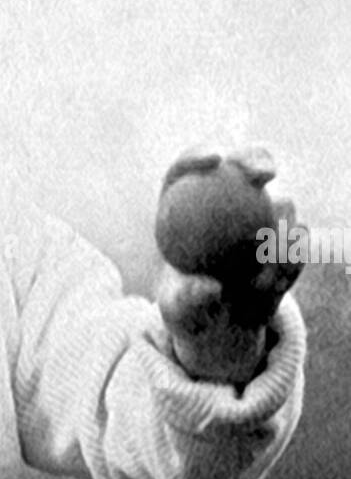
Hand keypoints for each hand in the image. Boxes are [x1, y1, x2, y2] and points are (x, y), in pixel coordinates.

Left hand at [155, 145, 303, 386]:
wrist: (219, 325)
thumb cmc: (186, 311)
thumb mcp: (179, 312)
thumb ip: (188, 299)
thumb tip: (208, 287)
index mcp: (186, 206)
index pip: (188, 169)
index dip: (200, 153)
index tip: (214, 159)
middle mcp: (228, 204)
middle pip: (243, 167)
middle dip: (257, 158)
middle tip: (265, 174)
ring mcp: (262, 219)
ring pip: (281, 204)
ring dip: (279, 226)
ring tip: (267, 260)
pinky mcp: (287, 240)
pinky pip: (298, 243)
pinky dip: (292, 259)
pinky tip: (279, 281)